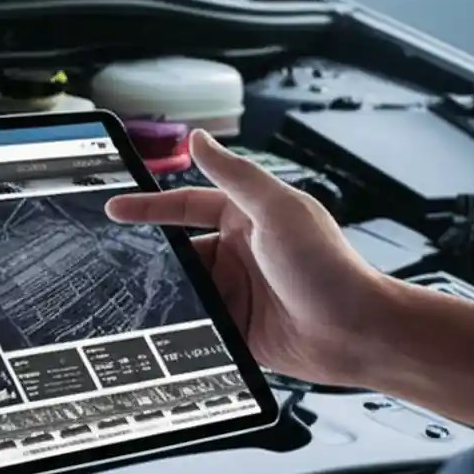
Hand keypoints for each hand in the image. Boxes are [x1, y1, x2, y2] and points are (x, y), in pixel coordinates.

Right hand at [106, 130, 388, 384]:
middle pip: (180, 250)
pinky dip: (180, 325)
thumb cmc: (330, 268)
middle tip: (122, 264)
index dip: (150, 206)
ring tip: (145, 298)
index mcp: (248, 217)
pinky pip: (196, 324)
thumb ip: (235, 174)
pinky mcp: (236, 328)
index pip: (187, 204)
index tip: (116, 207)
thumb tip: (198, 140)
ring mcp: (237, 292)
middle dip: (155, 258)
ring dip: (167, 293)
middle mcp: (240, 252)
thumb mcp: (278, 210)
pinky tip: (166, 326)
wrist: (357, 334)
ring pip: (184, 288)